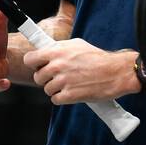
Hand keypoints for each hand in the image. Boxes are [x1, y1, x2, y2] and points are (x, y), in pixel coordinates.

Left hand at [24, 39, 138, 104]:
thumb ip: (59, 49)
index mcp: (57, 51)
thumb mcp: (77, 44)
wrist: (116, 72)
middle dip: (47, 78)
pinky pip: (56, 100)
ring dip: (56, 89)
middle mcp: (57, 66)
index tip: (39, 66)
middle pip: (38, 77)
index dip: (34, 64)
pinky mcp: (69, 95)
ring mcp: (63, 81)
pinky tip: (73, 92)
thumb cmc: (99, 58)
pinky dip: (63, 98)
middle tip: (59, 77)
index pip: (29, 59)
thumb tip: (47, 51)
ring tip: (70, 84)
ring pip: (47, 89)